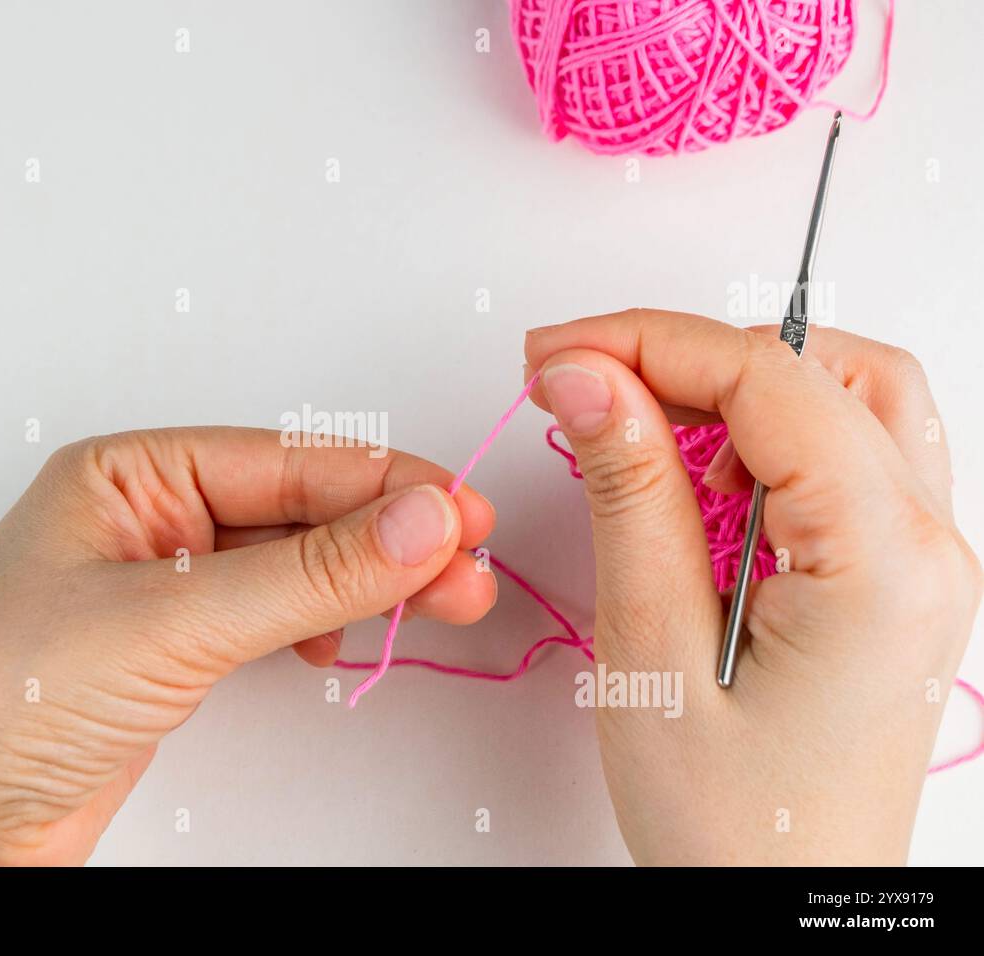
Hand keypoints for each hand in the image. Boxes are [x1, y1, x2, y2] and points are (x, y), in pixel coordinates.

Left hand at [0, 428, 495, 865]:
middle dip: (388, 535)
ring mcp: (163, 591)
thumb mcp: (170, 618)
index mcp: (129, 473)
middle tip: (466, 564)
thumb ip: (308, 573)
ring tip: (440, 602)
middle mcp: (147, 520)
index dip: (384, 483)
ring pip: (295, 567)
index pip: (289, 461)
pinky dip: (324, 627)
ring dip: (368, 584)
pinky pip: (275, 619)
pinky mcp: (173, 657)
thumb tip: (419, 521)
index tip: (460, 510)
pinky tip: (349, 642)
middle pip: (301, 509)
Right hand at [526, 309, 981, 864]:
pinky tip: (696, 484)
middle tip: (591, 379)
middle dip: (698, 352)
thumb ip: (630, 497)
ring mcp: (923, 564)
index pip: (771, 381)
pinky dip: (764, 441)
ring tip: (642, 432)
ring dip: (739, 391)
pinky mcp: (892, 580)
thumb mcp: (653, 655)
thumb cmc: (729, 827)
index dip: (650, 344)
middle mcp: (930, 550)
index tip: (557, 358)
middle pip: (831, 369)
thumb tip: (592, 379)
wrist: (787, 915)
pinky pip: (847, 461)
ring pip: (851, 402)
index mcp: (883, 564)